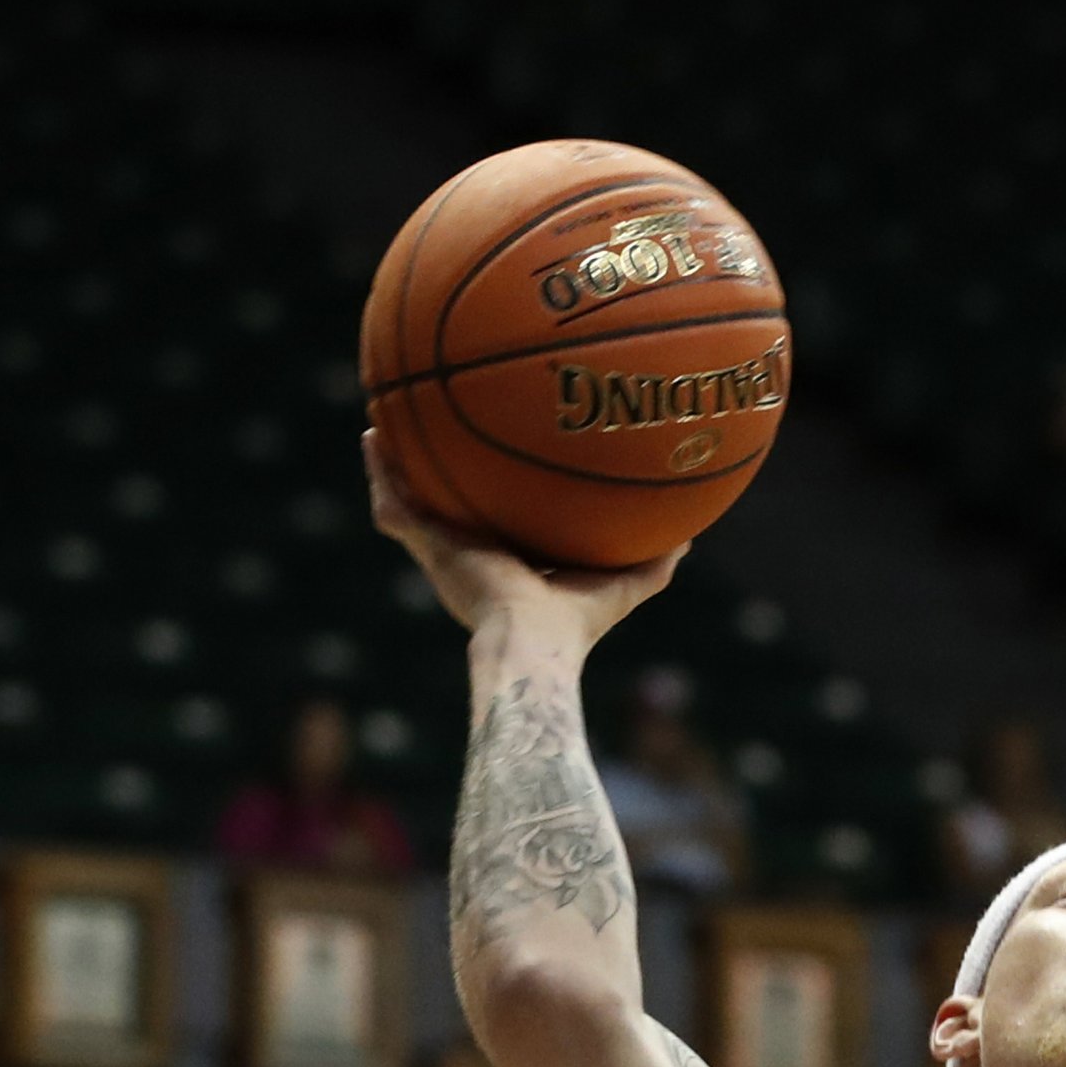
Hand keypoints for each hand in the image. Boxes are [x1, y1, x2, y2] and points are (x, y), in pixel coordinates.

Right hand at [363, 429, 683, 646]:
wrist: (534, 644)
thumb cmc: (579, 625)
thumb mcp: (627, 583)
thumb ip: (656, 560)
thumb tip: (692, 534)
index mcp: (513, 567)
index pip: (505, 526)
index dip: (504, 501)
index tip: (507, 471)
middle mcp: (474, 558)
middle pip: (452, 509)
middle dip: (444, 478)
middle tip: (437, 435)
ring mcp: (445, 554)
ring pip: (412, 503)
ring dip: (398, 467)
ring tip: (385, 422)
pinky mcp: (429, 549)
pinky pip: (394, 505)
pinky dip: (381, 472)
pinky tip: (373, 435)